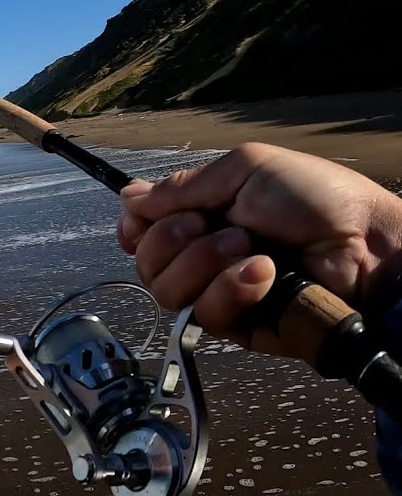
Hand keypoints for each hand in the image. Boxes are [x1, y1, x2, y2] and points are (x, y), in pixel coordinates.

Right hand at [117, 143, 401, 353]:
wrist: (368, 246)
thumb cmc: (318, 199)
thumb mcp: (246, 170)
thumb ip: (183, 186)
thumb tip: (128, 197)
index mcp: (202, 217)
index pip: (142, 232)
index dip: (135, 229)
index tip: (140, 222)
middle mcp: (203, 257)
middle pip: (146, 262)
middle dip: (173, 240)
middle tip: (216, 226)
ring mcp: (219, 292)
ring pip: (167, 291)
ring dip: (204, 263)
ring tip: (249, 247)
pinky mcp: (238, 325)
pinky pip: (205, 315)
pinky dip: (231, 289)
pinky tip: (262, 273)